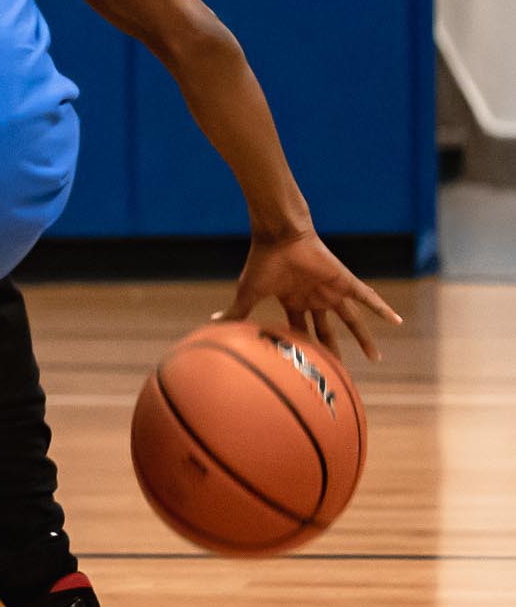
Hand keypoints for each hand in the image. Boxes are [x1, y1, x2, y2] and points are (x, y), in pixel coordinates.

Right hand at [220, 229, 402, 362]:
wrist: (278, 236)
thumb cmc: (262, 262)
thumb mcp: (250, 293)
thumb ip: (237, 311)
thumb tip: (211, 323)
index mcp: (294, 301)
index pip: (302, 329)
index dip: (304, 346)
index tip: (307, 365)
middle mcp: (314, 298)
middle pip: (328, 330)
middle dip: (334, 349)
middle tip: (342, 370)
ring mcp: (331, 291)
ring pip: (352, 319)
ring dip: (363, 338)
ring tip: (375, 358)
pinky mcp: (343, 282)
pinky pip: (367, 298)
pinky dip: (381, 309)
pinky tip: (396, 322)